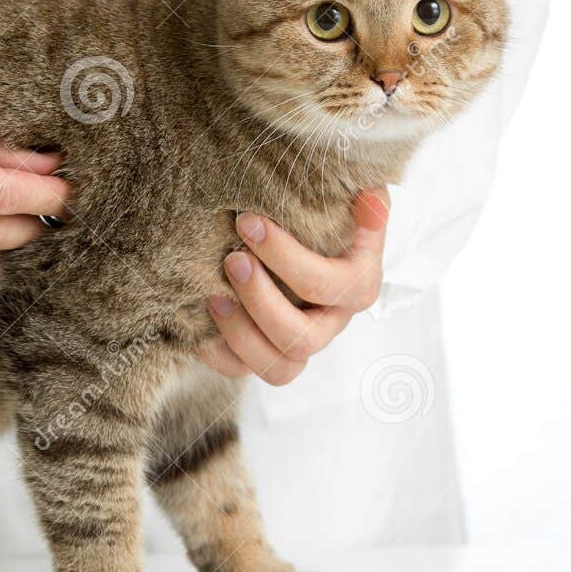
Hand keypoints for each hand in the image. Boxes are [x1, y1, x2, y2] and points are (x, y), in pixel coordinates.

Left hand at [200, 189, 389, 385]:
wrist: (295, 230)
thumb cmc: (319, 212)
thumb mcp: (345, 198)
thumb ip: (363, 200)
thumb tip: (370, 204)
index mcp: (358, 284)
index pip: (328, 285)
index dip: (286, 258)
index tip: (248, 222)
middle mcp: (332, 321)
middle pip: (304, 338)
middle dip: (261, 301)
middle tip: (232, 261)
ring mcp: (299, 342)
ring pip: (280, 368)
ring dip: (241, 335)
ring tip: (213, 297)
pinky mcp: (267, 354)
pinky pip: (245, 373)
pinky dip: (221, 357)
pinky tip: (201, 329)